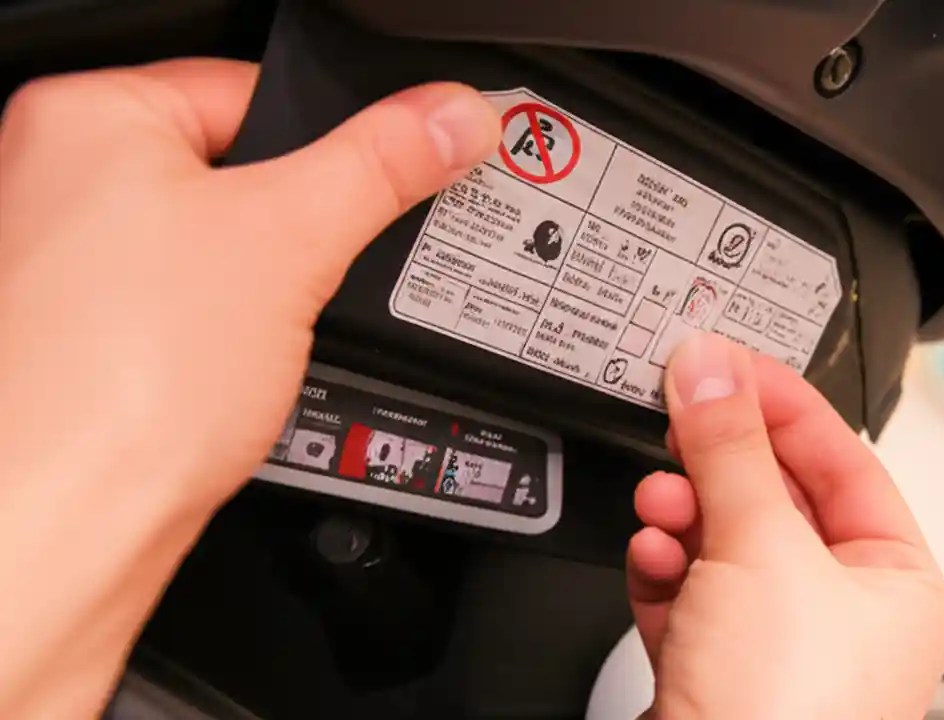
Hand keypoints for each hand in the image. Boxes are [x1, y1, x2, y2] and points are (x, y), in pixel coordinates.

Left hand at [0, 60, 498, 715]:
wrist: (58, 526)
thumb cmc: (117, 381)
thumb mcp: (291, 240)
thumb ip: (384, 164)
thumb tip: (452, 116)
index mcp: (88, 120)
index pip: (250, 91)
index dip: (331, 142)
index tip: (380, 181)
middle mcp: (55, 181)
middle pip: (236, 174)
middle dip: (297, 228)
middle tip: (319, 270)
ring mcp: (63, 268)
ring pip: (214, 252)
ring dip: (265, 289)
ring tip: (264, 333)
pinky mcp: (82, 341)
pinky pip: (184, 311)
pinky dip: (224, 335)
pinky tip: (227, 372)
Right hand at [628, 333, 943, 718]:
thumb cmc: (785, 718)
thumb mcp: (763, 550)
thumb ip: (731, 449)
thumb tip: (711, 368)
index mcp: (896, 583)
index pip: (843, 458)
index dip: (781, 402)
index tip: (727, 361)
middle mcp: (844, 617)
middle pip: (775, 498)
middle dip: (720, 464)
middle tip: (680, 418)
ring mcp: (777, 648)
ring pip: (724, 544)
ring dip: (685, 516)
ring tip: (662, 506)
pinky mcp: (719, 672)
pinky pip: (690, 594)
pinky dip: (666, 570)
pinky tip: (653, 560)